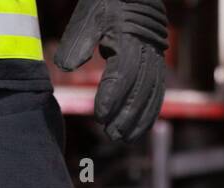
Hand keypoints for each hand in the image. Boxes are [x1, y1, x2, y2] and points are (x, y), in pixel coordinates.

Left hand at [55, 0, 168, 143]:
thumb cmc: (105, 2)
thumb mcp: (89, 16)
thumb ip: (78, 41)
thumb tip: (65, 66)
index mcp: (130, 39)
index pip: (123, 73)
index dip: (112, 96)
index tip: (100, 116)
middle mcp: (147, 50)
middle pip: (140, 88)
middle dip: (127, 114)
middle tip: (111, 134)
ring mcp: (155, 58)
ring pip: (152, 93)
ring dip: (140, 119)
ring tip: (124, 138)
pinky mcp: (157, 63)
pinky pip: (157, 91)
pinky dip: (150, 111)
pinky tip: (140, 129)